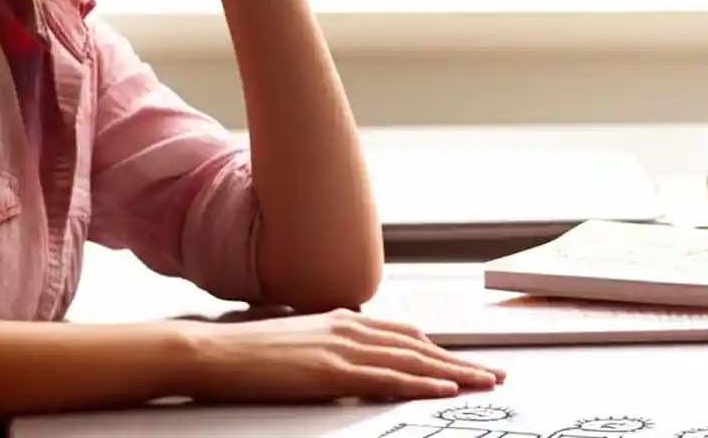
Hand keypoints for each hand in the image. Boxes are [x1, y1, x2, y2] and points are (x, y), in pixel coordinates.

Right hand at [171, 309, 506, 402]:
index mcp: (343, 320)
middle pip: (419, 345)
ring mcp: (342, 348)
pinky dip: (420, 382)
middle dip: (461, 361)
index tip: (466, 361)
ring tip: (485, 382)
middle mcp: (350, 327)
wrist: (213, 351)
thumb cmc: (248, 352)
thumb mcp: (299, 343)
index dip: (440, 350)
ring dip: (455, 372)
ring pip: (413, 360)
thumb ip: (329, 348)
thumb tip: (350, 364)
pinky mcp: (331, 370)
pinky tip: (444, 388)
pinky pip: (386, 377)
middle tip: (494, 374)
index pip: (405, 335)